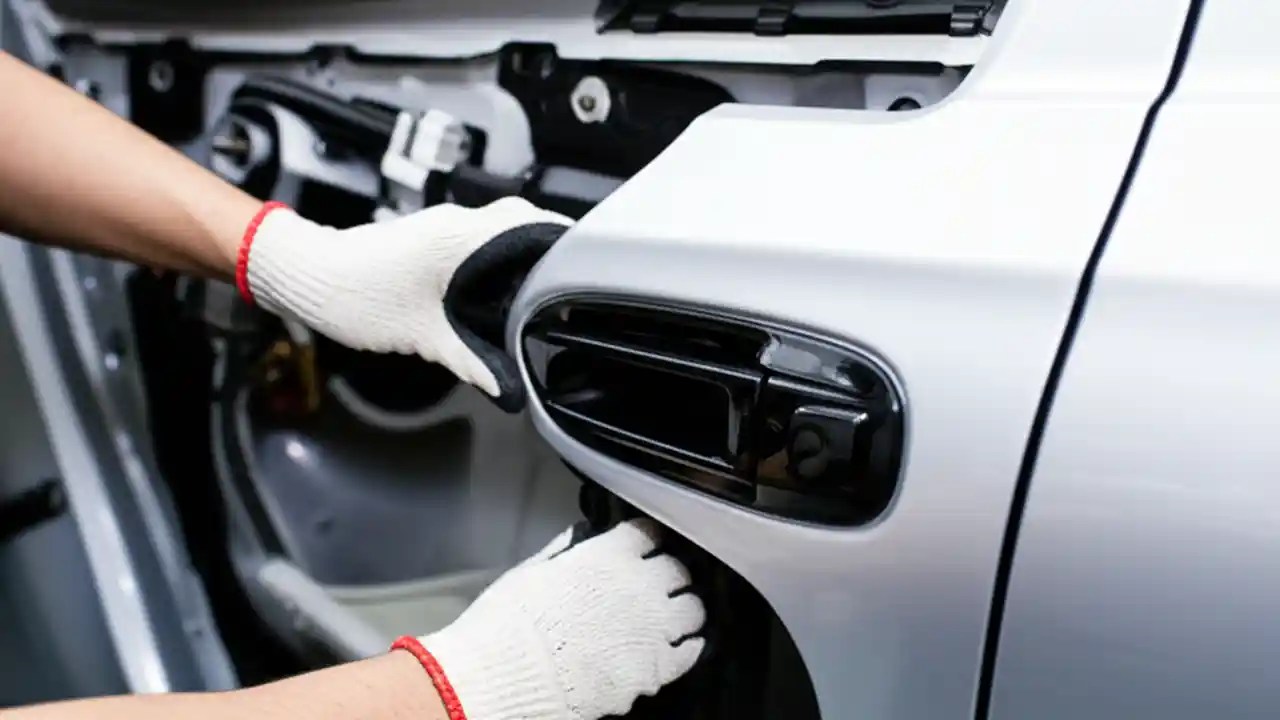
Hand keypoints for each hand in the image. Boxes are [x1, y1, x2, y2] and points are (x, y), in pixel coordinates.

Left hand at [240, 197, 570, 411]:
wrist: (304, 276)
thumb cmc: (358, 298)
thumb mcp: (423, 337)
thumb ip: (473, 361)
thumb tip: (508, 390)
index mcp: (464, 237)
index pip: (536, 225)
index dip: (569, 245)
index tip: (591, 270)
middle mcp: (458, 222)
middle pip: (523, 224)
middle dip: (550, 253)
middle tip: (571, 289)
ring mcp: (442, 226)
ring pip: (500, 232)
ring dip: (521, 257)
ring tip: (540, 295)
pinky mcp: (428, 237)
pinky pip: (478, 241)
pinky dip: (495, 261)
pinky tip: (497, 294)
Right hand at [407, 520, 706, 719]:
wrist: (503, 677)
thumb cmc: (507, 624)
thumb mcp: (530, 572)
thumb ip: (563, 552)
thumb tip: (578, 536)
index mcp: (608, 556)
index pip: (647, 534)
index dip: (646, 540)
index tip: (644, 546)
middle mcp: (639, 587)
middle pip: (677, 571)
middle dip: (670, 574)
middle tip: (662, 582)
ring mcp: (651, 630)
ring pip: (691, 610)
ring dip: (683, 609)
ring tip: (675, 614)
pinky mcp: (653, 670)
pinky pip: (688, 654)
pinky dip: (687, 648)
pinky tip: (683, 646)